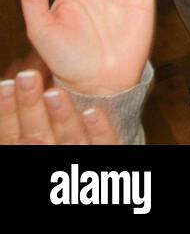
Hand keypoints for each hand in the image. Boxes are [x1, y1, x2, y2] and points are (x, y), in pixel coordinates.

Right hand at [0, 70, 118, 144]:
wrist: (93, 189)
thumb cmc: (59, 138)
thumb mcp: (39, 131)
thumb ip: (32, 114)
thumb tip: (15, 82)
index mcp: (29, 147)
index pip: (13, 134)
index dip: (8, 111)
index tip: (7, 84)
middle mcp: (50, 153)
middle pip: (37, 134)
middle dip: (30, 106)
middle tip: (28, 77)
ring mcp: (78, 154)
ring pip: (68, 138)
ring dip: (62, 116)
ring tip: (55, 93)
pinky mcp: (103, 152)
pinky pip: (103, 144)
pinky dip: (98, 129)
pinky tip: (92, 111)